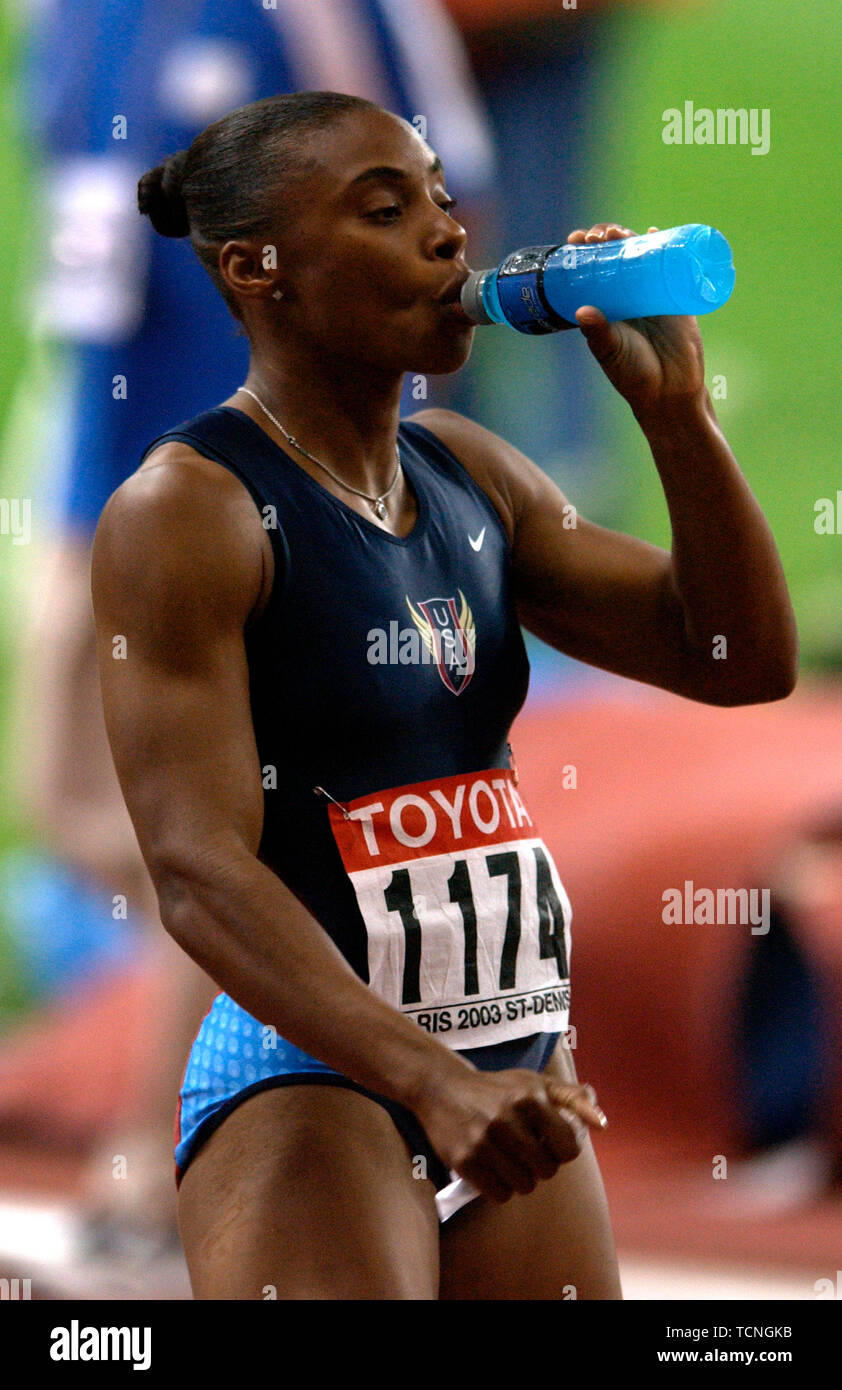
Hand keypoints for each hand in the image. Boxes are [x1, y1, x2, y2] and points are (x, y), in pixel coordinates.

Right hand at [411, 1063, 606, 1202]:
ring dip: (520, 1178)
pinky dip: (500, 1187)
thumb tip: (602, 1124)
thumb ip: (573, 1099)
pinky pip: (500, 1195)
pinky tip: (491, 1168)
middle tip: (524, 1150)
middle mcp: (507, 1117)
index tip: (548, 1142)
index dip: (561, 1150)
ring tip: (507, 1158)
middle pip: (547, 1171)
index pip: (568, 1148)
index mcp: (530, 1097)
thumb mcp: (535, 1083)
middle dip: (540, 1164)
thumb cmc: (497, 1088)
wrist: (441, 1087)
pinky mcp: (463, 1160)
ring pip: (524, 1186)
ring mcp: (483, 1140)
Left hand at [565, 223, 706, 418]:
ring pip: (639, 257)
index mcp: (607, 309)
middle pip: (615, 258)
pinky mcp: (675, 296)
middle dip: (604, 240)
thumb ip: (598, 333)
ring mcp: (652, 295)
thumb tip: (581, 311)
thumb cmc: (635, 376)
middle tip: (595, 235)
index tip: (574, 240)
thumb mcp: (612, 352)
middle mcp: (627, 298)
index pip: (591, 272)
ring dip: (628, 237)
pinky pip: (670, 267)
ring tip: (616, 231)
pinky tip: (653, 231)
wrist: (671, 392)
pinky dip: (663, 246)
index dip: (582, 254)